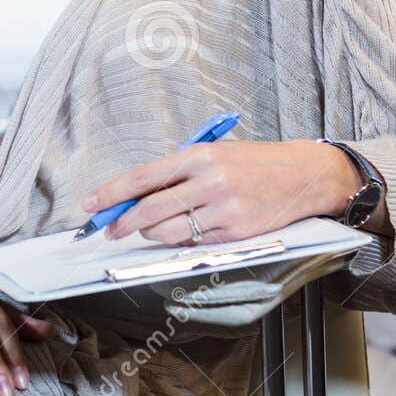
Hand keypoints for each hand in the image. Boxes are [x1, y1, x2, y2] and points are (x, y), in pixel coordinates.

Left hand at [84, 138, 359, 244]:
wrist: (305, 175)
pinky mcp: (236, 233)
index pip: (142, 177)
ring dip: (149, 233)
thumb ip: (176, 173)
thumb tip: (135, 194)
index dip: (111, 193)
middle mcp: (209, 182)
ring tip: (146, 228)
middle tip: (109, 230)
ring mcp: (224, 210)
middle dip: (123, 223)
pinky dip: (180, 240)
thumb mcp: (213, 153)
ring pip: (168, 232)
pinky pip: (194, 242)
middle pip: (150, 209)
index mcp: (198, 156)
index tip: (90, 205)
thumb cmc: (255, 162)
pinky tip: (180, 232)